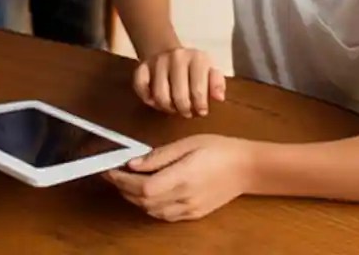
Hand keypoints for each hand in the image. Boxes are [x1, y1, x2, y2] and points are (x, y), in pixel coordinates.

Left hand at [105, 135, 253, 220]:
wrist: (247, 168)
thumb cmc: (220, 150)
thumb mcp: (188, 143)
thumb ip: (159, 155)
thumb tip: (133, 162)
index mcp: (183, 176)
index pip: (143, 187)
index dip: (122, 181)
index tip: (111, 170)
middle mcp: (185, 197)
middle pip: (143, 201)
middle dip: (124, 189)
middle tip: (115, 174)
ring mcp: (189, 209)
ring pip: (151, 211)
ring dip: (135, 199)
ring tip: (128, 182)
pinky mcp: (193, 214)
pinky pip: (164, 216)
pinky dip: (150, 206)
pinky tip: (147, 194)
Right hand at [133, 47, 224, 116]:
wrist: (168, 52)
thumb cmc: (194, 69)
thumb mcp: (210, 72)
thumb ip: (217, 84)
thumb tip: (219, 98)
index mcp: (197, 58)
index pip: (198, 89)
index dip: (200, 105)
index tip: (201, 112)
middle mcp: (177, 57)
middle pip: (178, 95)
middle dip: (183, 109)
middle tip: (186, 113)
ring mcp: (158, 61)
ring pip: (159, 95)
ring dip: (166, 107)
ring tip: (173, 108)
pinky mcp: (142, 67)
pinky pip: (141, 88)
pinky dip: (147, 98)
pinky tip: (155, 101)